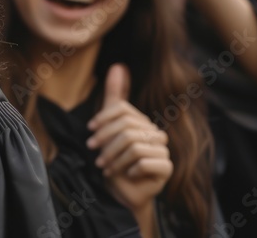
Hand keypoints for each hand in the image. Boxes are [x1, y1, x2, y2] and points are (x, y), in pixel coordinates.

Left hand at [87, 65, 171, 214]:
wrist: (122, 191)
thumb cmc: (114, 159)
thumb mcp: (109, 126)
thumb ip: (115, 97)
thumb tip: (118, 66)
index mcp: (143, 122)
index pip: (123, 109)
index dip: (104, 118)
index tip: (90, 130)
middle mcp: (156, 133)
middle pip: (126, 128)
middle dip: (106, 142)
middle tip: (95, 154)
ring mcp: (164, 151)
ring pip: (133, 145)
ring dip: (114, 158)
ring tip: (105, 167)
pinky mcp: (166, 168)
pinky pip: (145, 161)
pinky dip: (130, 169)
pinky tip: (126, 174)